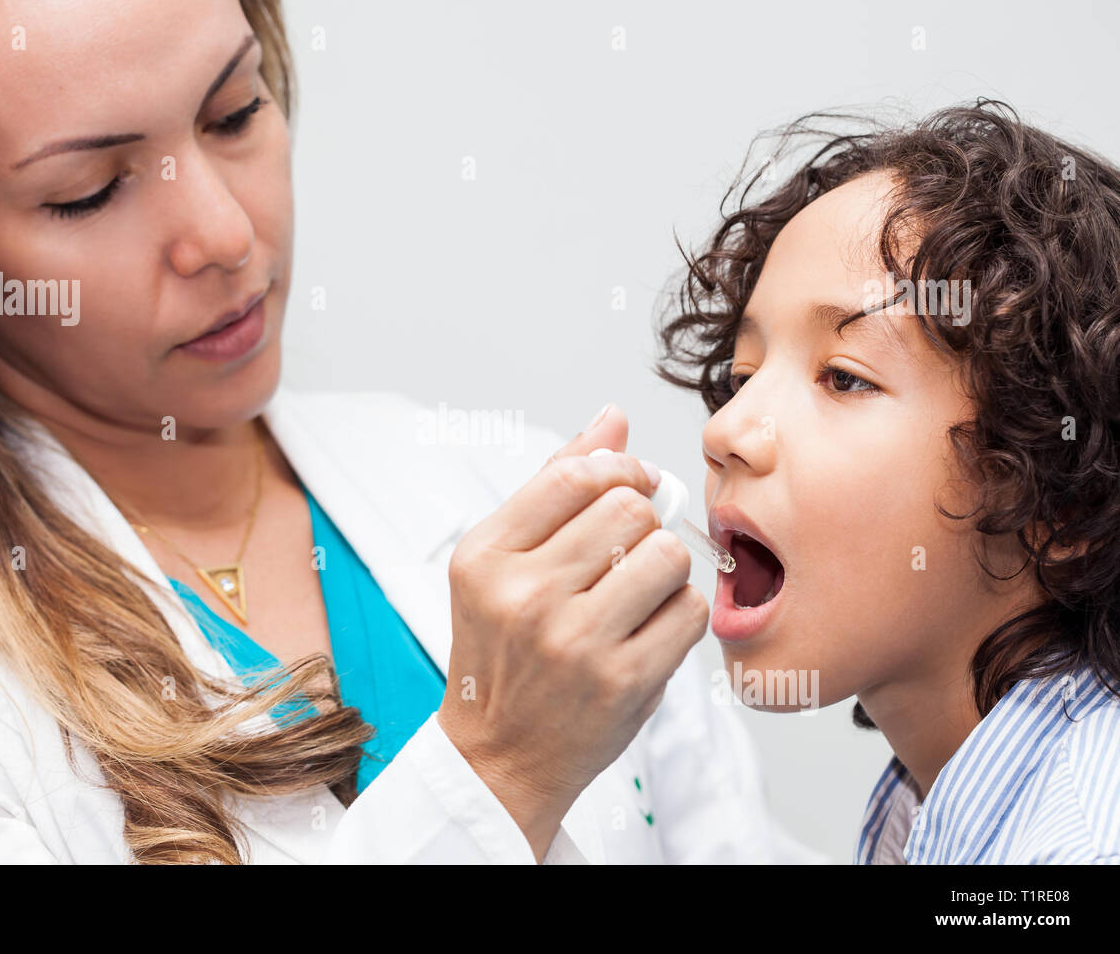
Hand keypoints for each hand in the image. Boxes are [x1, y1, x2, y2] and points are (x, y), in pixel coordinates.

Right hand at [438, 403, 710, 859]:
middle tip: (631, 548)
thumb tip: (613, 417)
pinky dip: (679, 614)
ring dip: (665, 568)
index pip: (576, 475)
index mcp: (485, 557)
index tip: (632, 485)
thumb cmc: (502, 651)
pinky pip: (689, 610)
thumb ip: (553, 487)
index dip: (621, 469)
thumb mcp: (501, 564)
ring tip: (637, 592)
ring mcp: (575, 642)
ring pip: (667, 555)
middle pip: (630, 509)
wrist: (499, 756)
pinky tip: (646, 631)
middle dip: (644, 521)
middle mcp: (524, 596)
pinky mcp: (623, 682)